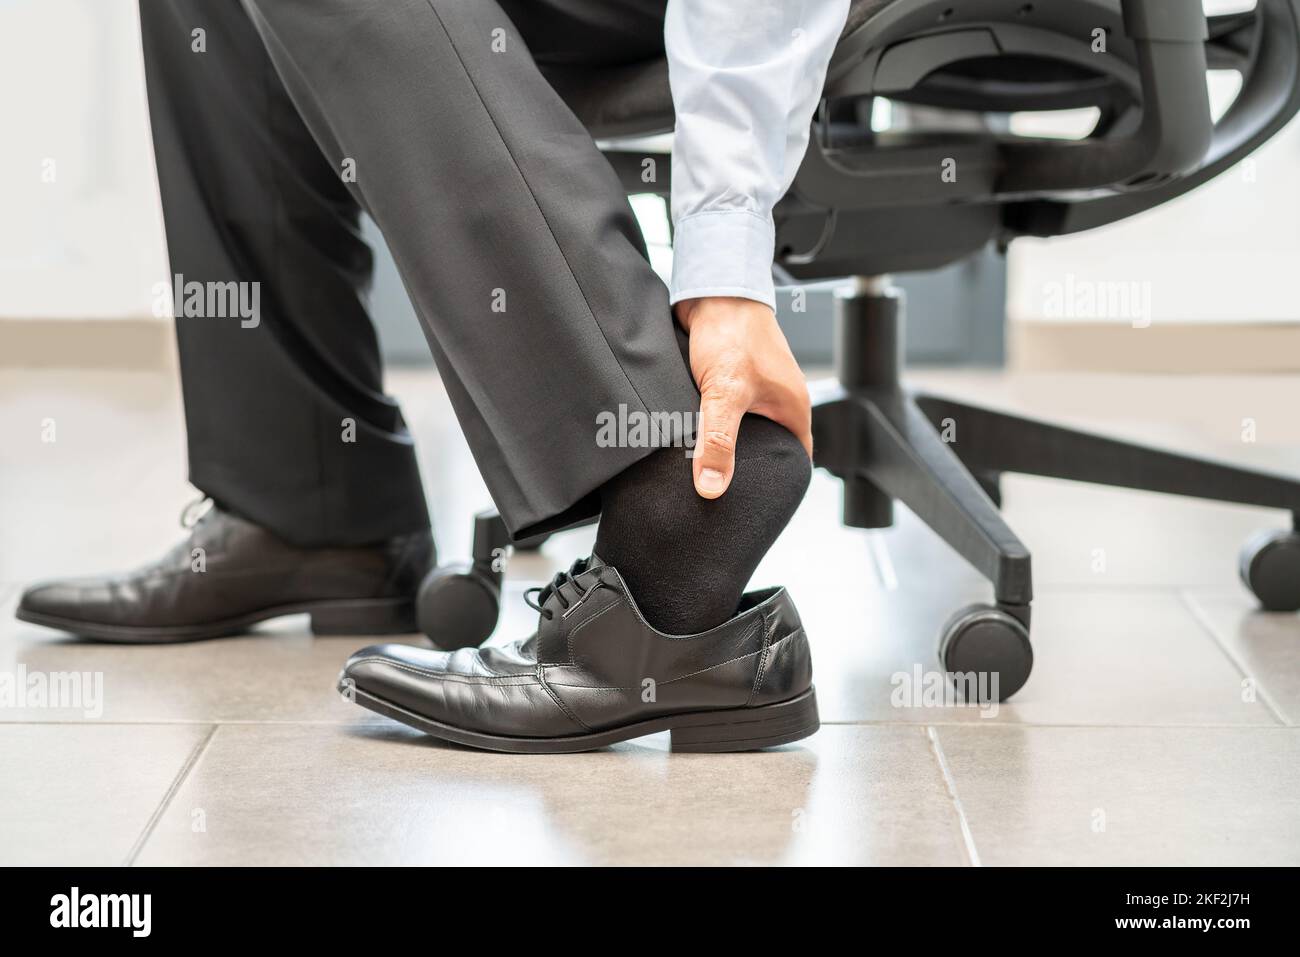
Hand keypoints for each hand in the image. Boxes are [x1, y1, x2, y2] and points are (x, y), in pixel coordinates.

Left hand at [674, 296, 813, 498]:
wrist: (710, 287)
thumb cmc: (731, 330)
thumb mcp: (725, 393)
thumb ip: (718, 441)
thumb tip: (712, 488)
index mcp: (794, 410)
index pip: (796, 462)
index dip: (778, 484)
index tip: (751, 504)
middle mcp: (778, 402)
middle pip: (766, 449)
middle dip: (743, 469)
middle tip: (716, 491)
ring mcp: (754, 391)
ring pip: (740, 431)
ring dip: (721, 444)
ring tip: (699, 467)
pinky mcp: (728, 381)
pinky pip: (720, 413)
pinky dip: (706, 424)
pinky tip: (688, 435)